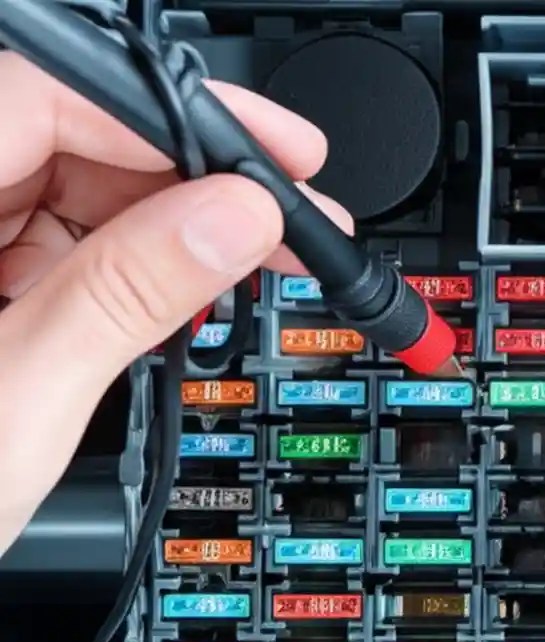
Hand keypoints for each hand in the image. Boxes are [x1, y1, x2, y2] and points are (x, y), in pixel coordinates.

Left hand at [0, 53, 351, 553]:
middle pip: (74, 144)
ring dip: (177, 225)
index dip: (167, 116)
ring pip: (81, 195)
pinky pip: (71, 247)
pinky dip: (140, 267)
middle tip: (283, 215)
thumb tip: (231, 218)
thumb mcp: (18, 400)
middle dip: (191, 177)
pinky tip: (189, 291)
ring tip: (251, 263)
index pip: (44, 104)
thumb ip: (124, 296)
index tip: (264, 152)